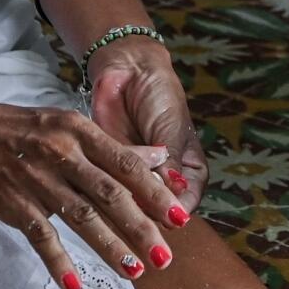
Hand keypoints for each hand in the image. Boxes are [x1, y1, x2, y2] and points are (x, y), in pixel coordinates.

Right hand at [0, 86, 185, 288]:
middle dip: (142, 227)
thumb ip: (112, 145)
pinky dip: (58, 262)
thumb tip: (159, 156)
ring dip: (110, 246)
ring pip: (81, 216)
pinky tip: (75, 286)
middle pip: (111, 193)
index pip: (127, 164)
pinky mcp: (10, 200)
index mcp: (77, 130)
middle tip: (165, 256)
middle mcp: (61, 151)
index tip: (181, 218)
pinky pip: (40, 236)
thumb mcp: (64, 125)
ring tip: (134, 270)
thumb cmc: (11, 127)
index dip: (157, 193)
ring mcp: (34, 177)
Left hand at [86, 37, 207, 212]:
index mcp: (188, 172)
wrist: (127, 70)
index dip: (175, 213)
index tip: (166, 218)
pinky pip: (108, 188)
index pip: (185, 203)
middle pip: (157, 210)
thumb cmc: (159, 97)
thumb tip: (175, 203)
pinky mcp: (108, 169)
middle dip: (147, 216)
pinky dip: (105, 193)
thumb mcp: (170, 129)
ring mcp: (134, 176)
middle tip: (138, 214)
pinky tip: (100, 190)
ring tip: (117, 204)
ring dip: (124, 207)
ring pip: (131, 203)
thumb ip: (171, 166)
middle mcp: (162, 179)